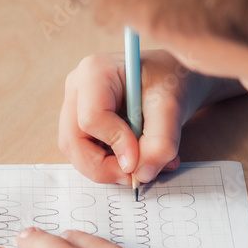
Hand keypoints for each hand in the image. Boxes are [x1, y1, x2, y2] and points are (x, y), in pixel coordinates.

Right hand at [58, 50, 238, 185]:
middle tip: (138, 175)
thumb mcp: (173, 107)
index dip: (117, 145)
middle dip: (106, 168)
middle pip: (74, 142)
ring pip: (77, 154)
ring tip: (144, 163)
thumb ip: (160, 142)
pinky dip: (112, 167)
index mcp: (94, 73)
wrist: (172, 77)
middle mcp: (76, 89)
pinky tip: (137, 159)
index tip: (144, 157)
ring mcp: (74, 108)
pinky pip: (86, 156)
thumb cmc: (170, 81)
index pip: (91, 119)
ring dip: (110, 170)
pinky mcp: (81, 126)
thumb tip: (142, 175)